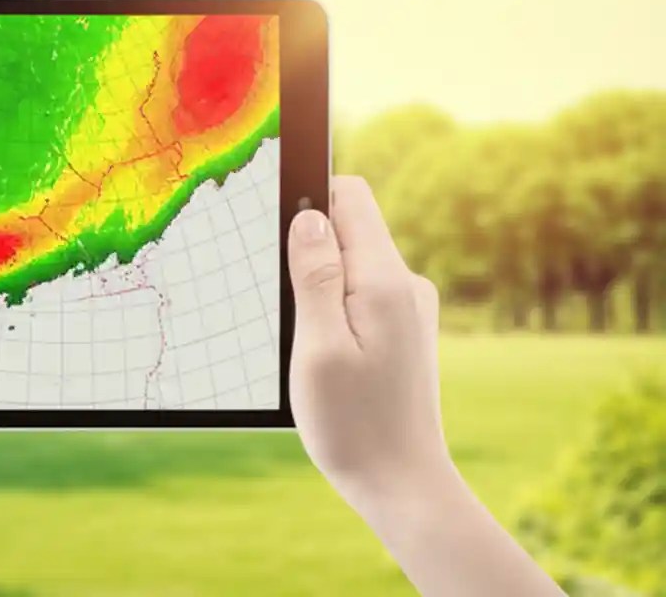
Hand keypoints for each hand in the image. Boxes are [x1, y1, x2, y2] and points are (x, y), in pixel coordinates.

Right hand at [286, 176, 564, 596]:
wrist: (402, 485)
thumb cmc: (353, 425)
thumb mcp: (317, 348)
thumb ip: (315, 277)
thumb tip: (308, 218)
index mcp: (385, 282)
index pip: (350, 196)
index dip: (307, 196)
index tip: (272, 223)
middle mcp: (406, 286)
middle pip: (349, 227)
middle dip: (307, 247)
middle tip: (280, 301)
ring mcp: (408, 308)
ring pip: (352, 263)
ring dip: (318, 283)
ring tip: (301, 337)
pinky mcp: (403, 330)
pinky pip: (360, 293)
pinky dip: (333, 308)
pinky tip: (321, 352)